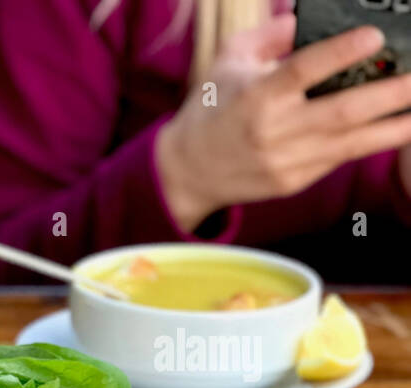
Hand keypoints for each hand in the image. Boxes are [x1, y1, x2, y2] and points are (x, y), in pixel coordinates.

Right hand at [156, 15, 410, 230]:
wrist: (187, 170)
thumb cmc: (212, 107)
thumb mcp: (230, 59)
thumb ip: (274, 33)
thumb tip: (314, 16)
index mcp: (255, 95)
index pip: (301, 72)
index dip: (339, 53)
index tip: (372, 36)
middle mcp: (272, 131)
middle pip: (341, 111)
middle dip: (390, 92)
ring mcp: (285, 160)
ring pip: (352, 142)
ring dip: (396, 124)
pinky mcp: (293, 181)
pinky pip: (340, 158)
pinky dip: (373, 140)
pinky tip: (398, 125)